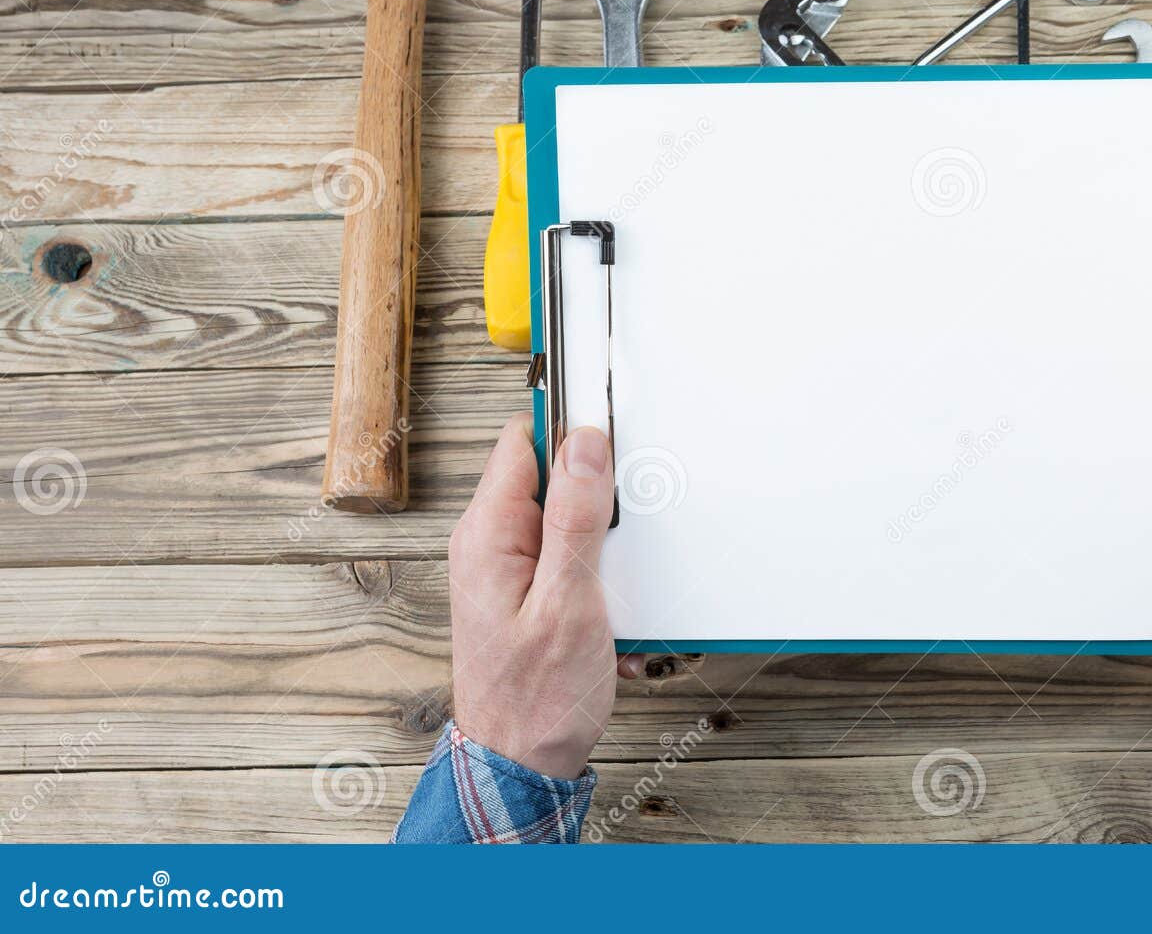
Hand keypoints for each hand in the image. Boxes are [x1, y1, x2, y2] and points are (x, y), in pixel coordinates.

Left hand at [447, 415, 640, 778]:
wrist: (522, 766)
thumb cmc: (536, 699)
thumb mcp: (568, 602)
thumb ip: (575, 518)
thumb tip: (584, 444)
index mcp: (488, 533)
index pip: (525, 439)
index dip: (572, 427)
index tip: (612, 429)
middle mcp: (490, 543)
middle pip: (553, 476)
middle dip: (600, 499)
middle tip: (622, 542)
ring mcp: (507, 567)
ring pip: (570, 519)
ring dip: (606, 549)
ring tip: (614, 596)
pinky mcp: (528, 590)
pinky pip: (572, 559)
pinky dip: (601, 581)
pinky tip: (610, 620)